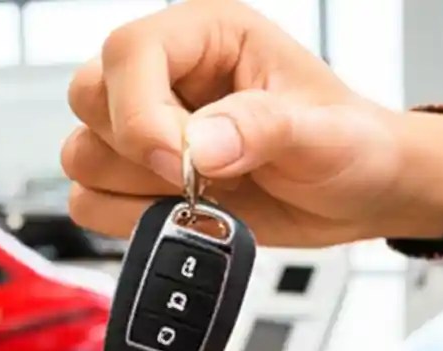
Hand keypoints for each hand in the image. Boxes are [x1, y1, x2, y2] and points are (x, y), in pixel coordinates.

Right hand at [62, 0, 442, 244]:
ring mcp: (148, 131)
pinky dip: (133, 222)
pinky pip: (90, 204)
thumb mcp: (323, 132)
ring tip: (208, 195)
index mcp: (205, 36)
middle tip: (199, 177)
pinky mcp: (140, 183)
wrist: (360, 194)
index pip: (128, 53)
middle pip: (87, 98)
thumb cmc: (351, 144)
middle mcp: (166, 77)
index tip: (183, 161)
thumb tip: (194, 147)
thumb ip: (260, 129)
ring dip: (139, 192)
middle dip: (138, 152)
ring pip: (82, 157)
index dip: (141, 111)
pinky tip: (190, 214)